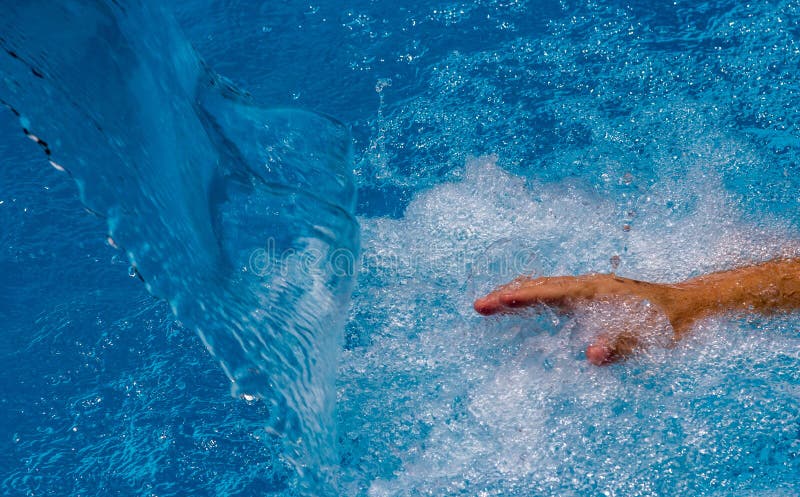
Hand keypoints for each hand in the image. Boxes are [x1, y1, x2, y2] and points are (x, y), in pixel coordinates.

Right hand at [474, 274, 673, 364]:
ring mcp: (591, 289)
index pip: (550, 292)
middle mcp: (590, 285)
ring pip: (546, 287)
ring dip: (519, 294)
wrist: (692, 304)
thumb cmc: (672, 321)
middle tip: (478, 306)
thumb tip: (590, 356)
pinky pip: (556, 294)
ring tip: (492, 303)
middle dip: (508, 295)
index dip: (520, 297)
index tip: (494, 302)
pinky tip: (528, 305)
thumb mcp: (651, 337)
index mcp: (597, 290)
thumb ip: (621, 346)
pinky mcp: (595, 296)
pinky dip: (535, 297)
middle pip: (540, 286)